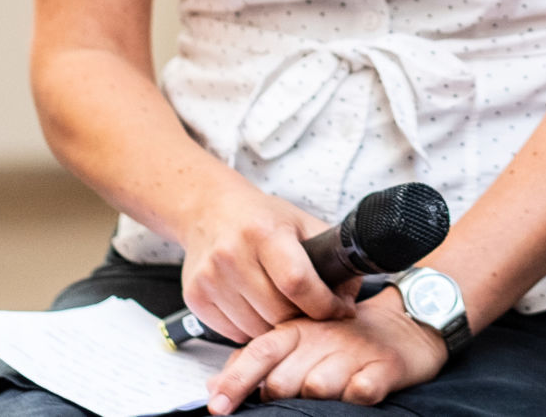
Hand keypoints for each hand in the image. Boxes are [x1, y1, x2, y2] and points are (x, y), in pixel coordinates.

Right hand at [176, 184, 351, 344]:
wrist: (209, 211)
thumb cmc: (260, 218)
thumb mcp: (301, 222)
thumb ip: (331, 255)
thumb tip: (350, 297)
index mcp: (265, 232)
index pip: (298, 282)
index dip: (324, 304)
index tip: (339, 310)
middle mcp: (233, 255)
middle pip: (278, 311)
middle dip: (303, 318)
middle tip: (311, 311)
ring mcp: (211, 278)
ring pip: (256, 329)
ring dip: (276, 327)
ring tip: (284, 308)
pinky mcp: (195, 298)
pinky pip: (233, 333)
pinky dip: (251, 330)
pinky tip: (257, 309)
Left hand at [208, 286, 448, 410]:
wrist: (406, 326)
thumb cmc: (344, 339)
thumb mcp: (298, 341)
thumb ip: (254, 362)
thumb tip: (213, 387)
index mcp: (297, 331)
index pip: (259, 353)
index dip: (235, 382)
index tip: (217, 407)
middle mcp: (322, 339)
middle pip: (283, 381)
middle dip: (283, 395)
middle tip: (298, 393)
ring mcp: (354, 353)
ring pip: (318, 388)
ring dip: (318, 398)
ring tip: (331, 389)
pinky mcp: (385, 367)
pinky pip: (361, 390)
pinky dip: (356, 395)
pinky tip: (357, 389)